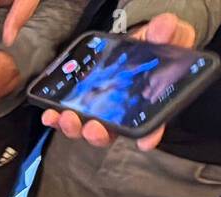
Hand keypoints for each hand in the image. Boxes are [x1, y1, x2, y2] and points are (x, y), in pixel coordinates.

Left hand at [41, 13, 196, 150]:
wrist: (140, 42)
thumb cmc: (160, 45)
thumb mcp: (170, 34)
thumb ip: (168, 32)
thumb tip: (162, 29)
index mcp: (149, 102)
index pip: (152, 125)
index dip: (150, 135)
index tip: (144, 142)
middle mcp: (124, 112)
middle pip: (111, 133)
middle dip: (98, 134)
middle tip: (93, 127)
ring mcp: (102, 110)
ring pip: (87, 128)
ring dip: (74, 128)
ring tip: (66, 117)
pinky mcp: (84, 102)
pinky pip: (69, 116)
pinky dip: (57, 118)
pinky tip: (50, 113)